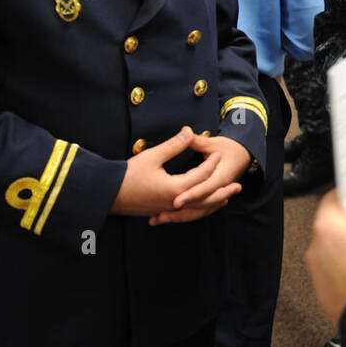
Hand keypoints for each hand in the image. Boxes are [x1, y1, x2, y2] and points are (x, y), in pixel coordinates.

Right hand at [111, 127, 237, 220]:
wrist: (107, 194)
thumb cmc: (127, 175)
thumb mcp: (152, 156)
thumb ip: (173, 145)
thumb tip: (188, 131)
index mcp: (174, 189)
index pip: (200, 176)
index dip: (211, 163)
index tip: (219, 153)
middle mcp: (174, 202)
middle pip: (205, 198)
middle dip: (222, 192)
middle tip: (238, 186)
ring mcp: (167, 210)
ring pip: (196, 210)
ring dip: (212, 204)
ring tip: (225, 199)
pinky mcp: (161, 212)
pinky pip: (185, 215)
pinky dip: (197, 211)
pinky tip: (200, 207)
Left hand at [304, 190, 345, 321]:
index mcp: (327, 227)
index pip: (329, 202)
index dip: (343, 198)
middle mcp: (315, 250)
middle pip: (327, 231)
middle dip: (344, 231)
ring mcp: (317, 275)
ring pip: (329, 256)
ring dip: (342, 255)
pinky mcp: (322, 296)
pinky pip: (332, 278)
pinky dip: (343, 276)